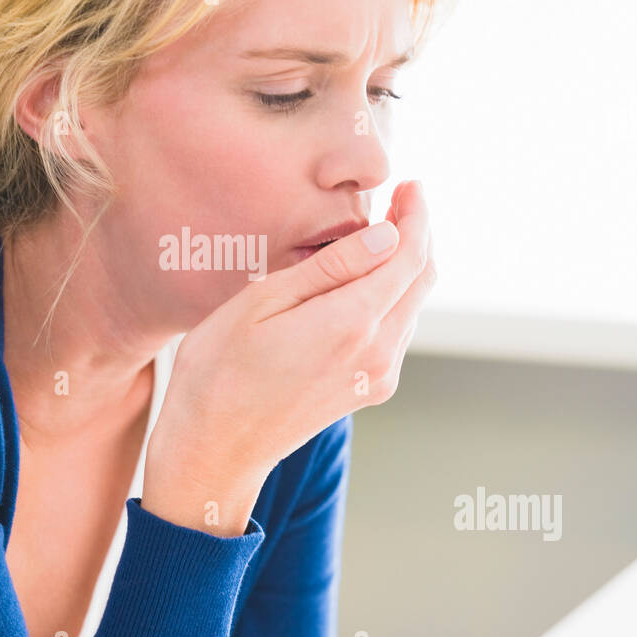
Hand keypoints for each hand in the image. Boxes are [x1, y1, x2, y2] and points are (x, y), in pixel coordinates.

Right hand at [142, 180, 435, 533]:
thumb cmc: (219, 370)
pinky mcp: (369, 390)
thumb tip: (385, 236)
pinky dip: (393, 296)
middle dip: (417, 235)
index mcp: (351, 323)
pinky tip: (364, 282)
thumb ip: (329, 268)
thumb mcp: (261, 302)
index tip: (409, 187)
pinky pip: (396, 331)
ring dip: (405, 266)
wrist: (214, 449)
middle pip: (422, 279)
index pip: (409, 255)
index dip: (416, 215)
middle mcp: (376, 353)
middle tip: (400, 201)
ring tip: (380, 234)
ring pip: (412, 305)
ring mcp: (377, 377)